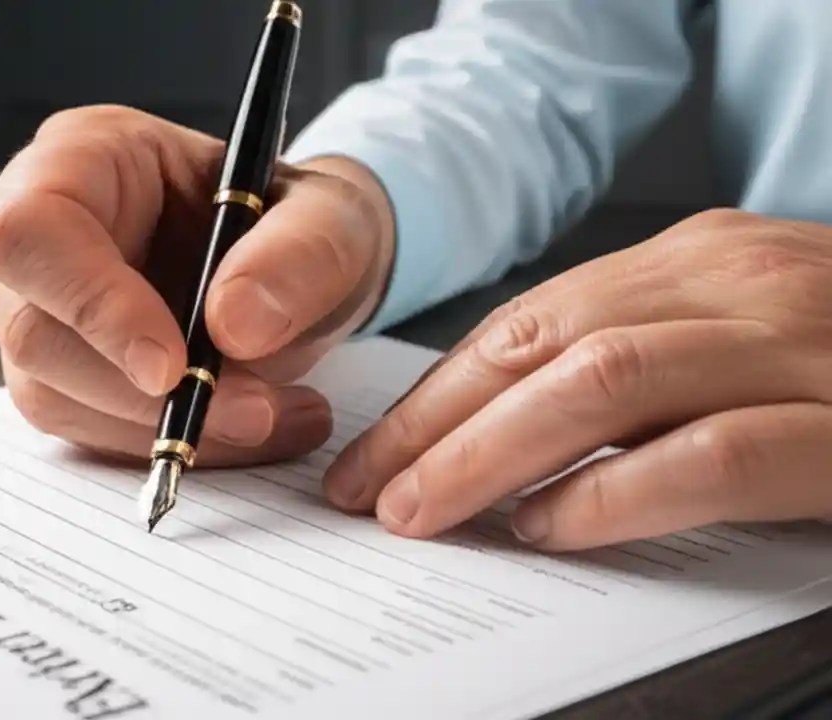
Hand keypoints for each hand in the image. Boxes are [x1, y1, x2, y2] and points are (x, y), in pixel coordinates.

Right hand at [0, 106, 395, 465]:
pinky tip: (247, 427)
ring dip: (167, 427)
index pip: (31, 227)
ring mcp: (42, 310)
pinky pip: (91, 433)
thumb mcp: (334, 220)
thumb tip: (234, 324)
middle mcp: (43, 232)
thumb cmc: (302, 226)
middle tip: (256, 410)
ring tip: (275, 414)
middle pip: (33, 331)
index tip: (172, 365)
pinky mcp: (63, 376)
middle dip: (143, 392)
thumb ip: (301, 254)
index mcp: (86, 155)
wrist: (304, 276)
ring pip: (56, 397)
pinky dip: (174, 443)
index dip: (90, 303)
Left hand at [326, 209, 831, 549]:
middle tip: (367, 491)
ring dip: (492, 454)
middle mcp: (739, 283)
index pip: (527, 321)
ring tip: (425, 512)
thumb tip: (495, 437)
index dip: (435, 392)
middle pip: (543, 344)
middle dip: (436, 424)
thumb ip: (633, 364)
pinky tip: (553, 528)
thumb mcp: (733, 334)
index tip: (372, 451)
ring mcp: (799, 345)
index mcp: (698, 259)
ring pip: (603, 384)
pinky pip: (710, 454)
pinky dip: (615, 494)